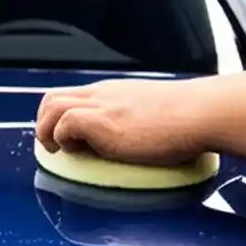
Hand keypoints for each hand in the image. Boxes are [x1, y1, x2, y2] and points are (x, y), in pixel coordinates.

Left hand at [35, 78, 210, 164]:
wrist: (201, 113)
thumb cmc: (190, 119)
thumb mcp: (157, 116)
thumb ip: (141, 123)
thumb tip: (144, 142)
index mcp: (114, 94)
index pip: (73, 98)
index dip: (61, 119)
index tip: (68, 141)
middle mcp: (103, 95)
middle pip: (51, 98)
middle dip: (43, 123)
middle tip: (55, 148)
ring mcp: (101, 106)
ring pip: (50, 106)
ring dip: (46, 131)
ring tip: (60, 152)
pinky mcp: (102, 121)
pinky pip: (64, 123)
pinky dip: (62, 138)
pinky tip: (78, 152)